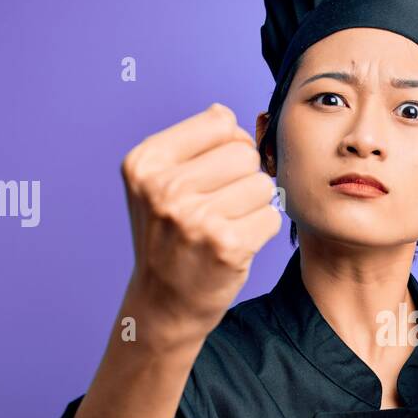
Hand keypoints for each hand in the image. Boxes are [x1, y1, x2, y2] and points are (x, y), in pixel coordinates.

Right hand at [120, 102, 282, 350]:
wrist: (163, 304)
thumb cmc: (170, 239)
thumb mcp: (159, 185)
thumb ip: (192, 145)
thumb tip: (224, 113)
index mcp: (145, 163)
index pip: (219, 122)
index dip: (228, 146)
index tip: (213, 174)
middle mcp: (165, 187)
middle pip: (244, 152)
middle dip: (243, 178)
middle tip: (220, 208)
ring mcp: (195, 218)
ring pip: (262, 184)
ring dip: (254, 206)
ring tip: (226, 227)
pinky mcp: (226, 245)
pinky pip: (271, 216)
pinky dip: (262, 230)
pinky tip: (237, 245)